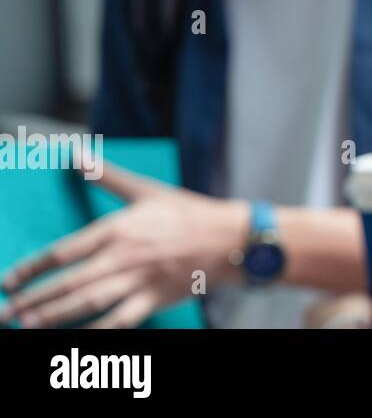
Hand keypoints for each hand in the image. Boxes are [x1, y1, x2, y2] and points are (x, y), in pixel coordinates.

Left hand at [0, 159, 246, 328]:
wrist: (229, 237)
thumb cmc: (188, 212)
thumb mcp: (147, 190)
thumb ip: (107, 175)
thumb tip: (76, 153)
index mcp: (118, 228)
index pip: (64, 251)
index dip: (33, 268)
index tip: (9, 281)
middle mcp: (124, 255)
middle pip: (70, 281)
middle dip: (35, 299)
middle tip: (7, 312)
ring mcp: (139, 279)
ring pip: (89, 302)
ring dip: (55, 315)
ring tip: (28, 325)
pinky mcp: (154, 299)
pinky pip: (119, 321)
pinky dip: (96, 332)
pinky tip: (77, 338)